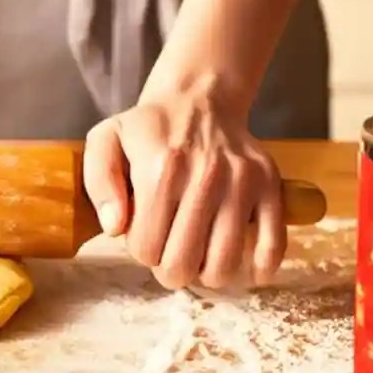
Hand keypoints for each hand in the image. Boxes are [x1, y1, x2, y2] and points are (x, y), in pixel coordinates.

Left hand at [82, 83, 285, 290]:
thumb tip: (114, 227)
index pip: (147, 249)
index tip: (144, 235)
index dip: (142, 251)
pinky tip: (247, 270)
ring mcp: (241, 183)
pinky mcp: (270, 186)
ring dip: (207, 273)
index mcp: (160, 170)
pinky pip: (273, 244)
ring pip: (224, 264)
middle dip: (170, 270)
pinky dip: (260, 268)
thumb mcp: (105, 141)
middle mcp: (204, 177)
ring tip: (199, 256)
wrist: (198, 100)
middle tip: (169, 254)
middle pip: (183, 264)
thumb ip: (99, 184)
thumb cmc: (148, 129)